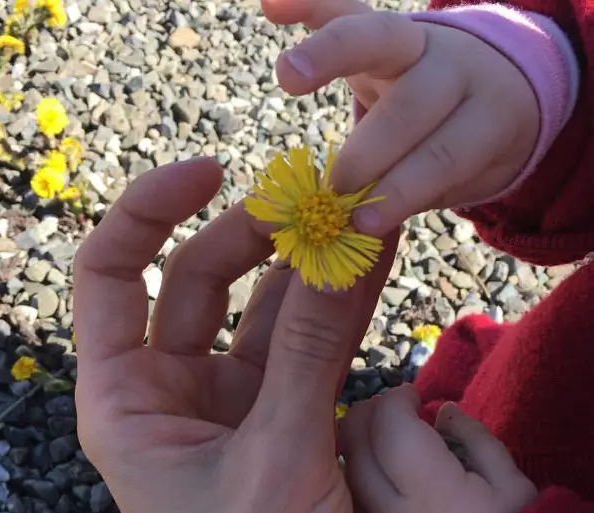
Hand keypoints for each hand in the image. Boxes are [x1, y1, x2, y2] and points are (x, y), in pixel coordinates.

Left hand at [73, 159, 398, 512]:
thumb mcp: (281, 456)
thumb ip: (313, 348)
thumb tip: (348, 249)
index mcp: (125, 402)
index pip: (112, 276)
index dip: (148, 213)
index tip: (207, 171)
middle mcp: (170, 394)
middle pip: (199, 283)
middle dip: (253, 238)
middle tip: (314, 202)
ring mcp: (228, 404)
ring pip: (262, 313)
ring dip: (305, 270)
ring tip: (355, 223)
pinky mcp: (279, 419)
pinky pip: (303, 348)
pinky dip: (333, 312)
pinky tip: (366, 273)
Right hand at [263, 0, 539, 233]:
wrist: (503, 85)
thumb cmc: (474, 147)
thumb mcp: (465, 178)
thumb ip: (414, 195)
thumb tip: (355, 227)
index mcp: (488, 113)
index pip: (444, 154)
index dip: (402, 191)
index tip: (362, 224)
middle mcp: (455, 68)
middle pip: (409, 106)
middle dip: (368, 153)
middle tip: (334, 192)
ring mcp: (417, 40)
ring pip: (376, 39)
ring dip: (328, 55)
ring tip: (288, 74)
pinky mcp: (382, 25)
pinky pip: (345, 7)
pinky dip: (308, 4)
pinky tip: (272, 6)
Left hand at [340, 385, 537, 512]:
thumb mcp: (512, 487)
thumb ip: (475, 439)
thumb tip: (440, 411)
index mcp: (430, 491)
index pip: (389, 424)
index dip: (397, 398)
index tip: (412, 395)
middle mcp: (387, 510)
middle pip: (353, 438)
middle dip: (370, 412)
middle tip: (396, 412)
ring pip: (343, 464)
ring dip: (359, 441)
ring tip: (390, 440)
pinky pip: (347, 494)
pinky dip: (357, 470)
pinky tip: (382, 471)